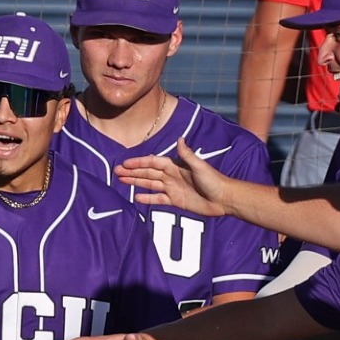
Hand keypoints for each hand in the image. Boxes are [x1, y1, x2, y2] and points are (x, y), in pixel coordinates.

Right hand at [115, 140, 230, 216]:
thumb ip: (187, 155)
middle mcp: (171, 176)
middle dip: (132, 172)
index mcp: (175, 166)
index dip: (139, 162)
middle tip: (116, 172)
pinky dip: (147, 198)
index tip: (126, 163)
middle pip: (148, 173)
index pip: (153, 163)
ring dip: (136, 182)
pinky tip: (136, 197)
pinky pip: (158, 199)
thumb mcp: (200, 166)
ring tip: (121, 181)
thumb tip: (179, 139)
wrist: (223, 199)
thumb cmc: (214, 180)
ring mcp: (172, 188)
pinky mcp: (175, 201)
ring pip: (149, 184)